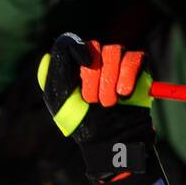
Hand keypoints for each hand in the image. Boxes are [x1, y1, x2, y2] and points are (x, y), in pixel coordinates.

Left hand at [39, 33, 159, 184]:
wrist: (110, 142)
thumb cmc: (82, 124)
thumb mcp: (60, 102)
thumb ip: (54, 76)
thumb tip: (47, 54)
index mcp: (72, 65)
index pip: (69, 42)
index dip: (75, 47)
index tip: (83, 64)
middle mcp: (94, 59)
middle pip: (94, 46)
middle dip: (93, 75)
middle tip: (93, 101)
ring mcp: (116, 62)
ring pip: (114, 50)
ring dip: (110, 79)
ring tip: (109, 103)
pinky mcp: (138, 69)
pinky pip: (135, 58)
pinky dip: (129, 75)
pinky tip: (124, 93)